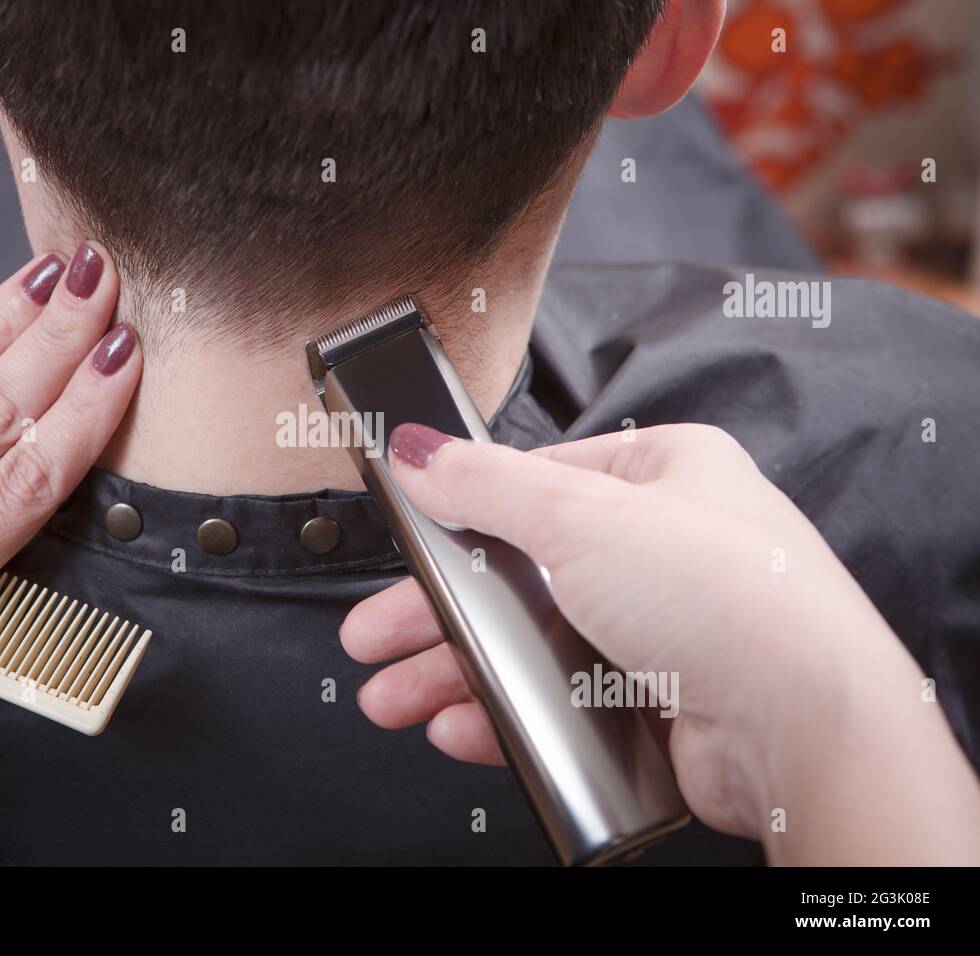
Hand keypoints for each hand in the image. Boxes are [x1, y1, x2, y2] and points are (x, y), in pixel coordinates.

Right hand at [342, 423, 979, 862]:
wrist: (806, 727)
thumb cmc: (732, 599)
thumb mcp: (582, 513)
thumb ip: (485, 483)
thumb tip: (417, 450)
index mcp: (661, 477)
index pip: (534, 484)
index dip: (460, 515)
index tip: (408, 543)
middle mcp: (663, 551)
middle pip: (521, 574)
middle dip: (440, 613)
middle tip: (376, 636)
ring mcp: (662, 630)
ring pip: (533, 645)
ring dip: (458, 671)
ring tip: (396, 696)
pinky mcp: (658, 703)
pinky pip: (562, 702)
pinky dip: (508, 714)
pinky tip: (463, 724)